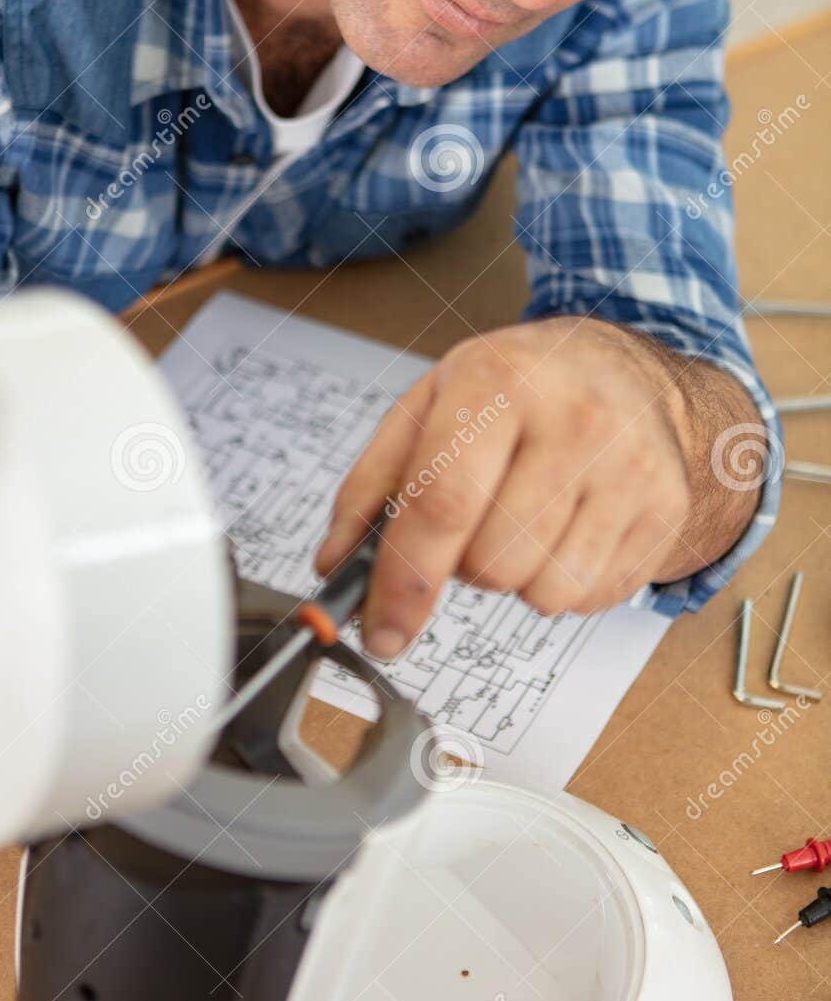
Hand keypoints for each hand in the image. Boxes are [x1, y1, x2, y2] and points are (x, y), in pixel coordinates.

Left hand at [315, 317, 695, 657]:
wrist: (625, 370)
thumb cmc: (516, 389)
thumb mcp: (429, 406)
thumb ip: (372, 485)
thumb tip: (334, 564)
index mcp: (499, 382)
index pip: (443, 502)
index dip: (404, 579)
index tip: (382, 630)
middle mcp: (575, 419)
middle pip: (492, 561)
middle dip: (466, 565)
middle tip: (481, 517)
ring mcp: (630, 466)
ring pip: (543, 592)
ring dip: (516, 577)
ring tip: (526, 518)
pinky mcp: (666, 509)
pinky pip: (589, 599)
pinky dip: (562, 582)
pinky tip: (568, 528)